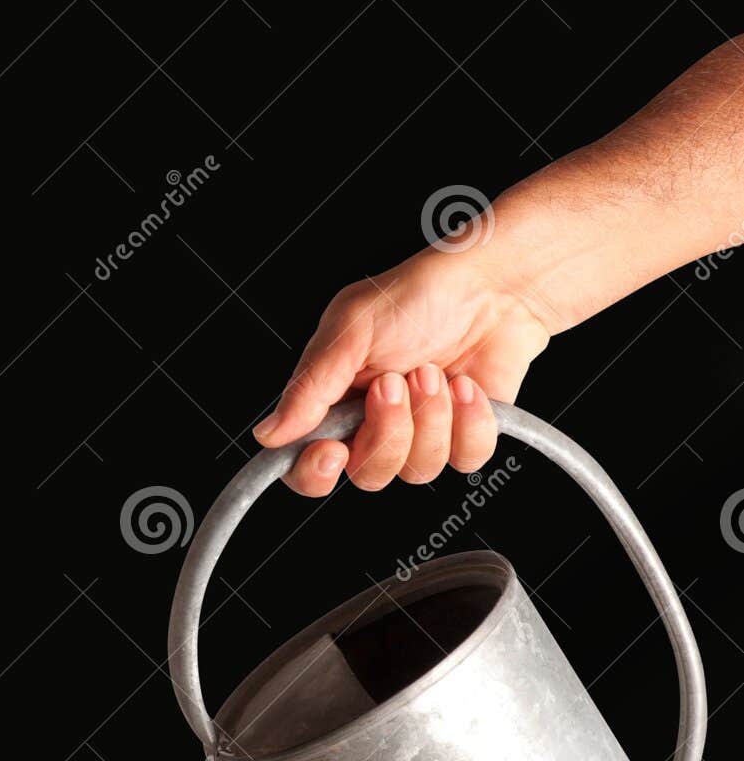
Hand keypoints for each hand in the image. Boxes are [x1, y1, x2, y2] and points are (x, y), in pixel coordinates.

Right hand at [254, 248, 552, 496]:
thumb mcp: (350, 330)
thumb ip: (309, 387)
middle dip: (388, 431)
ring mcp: (421, 436)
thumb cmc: (417, 295)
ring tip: (436, 372)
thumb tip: (267, 435)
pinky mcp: (466, 438)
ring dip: (431, 417)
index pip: (307, 468)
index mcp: (333, 405)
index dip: (315, 474)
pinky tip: (467, 386)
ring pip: (418, 470)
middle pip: (368, 475)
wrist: (493, 284)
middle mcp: (373, 428)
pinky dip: (469, 422)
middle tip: (396, 382)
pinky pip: (464, 460)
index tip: (332, 451)